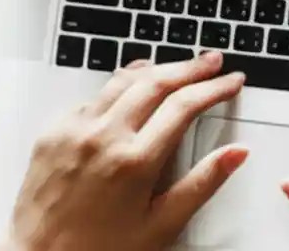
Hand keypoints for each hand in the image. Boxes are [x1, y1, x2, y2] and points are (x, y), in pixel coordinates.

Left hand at [7, 52, 247, 250]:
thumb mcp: (161, 226)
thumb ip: (202, 184)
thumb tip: (235, 154)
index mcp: (134, 162)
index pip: (184, 106)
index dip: (214, 88)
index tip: (231, 82)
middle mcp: (103, 137)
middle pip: (156, 82)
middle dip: (190, 68)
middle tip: (212, 63)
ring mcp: (74, 130)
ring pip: (122, 80)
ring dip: (155, 69)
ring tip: (176, 66)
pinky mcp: (53, 132)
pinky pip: (91, 98)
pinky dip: (116, 88)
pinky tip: (128, 91)